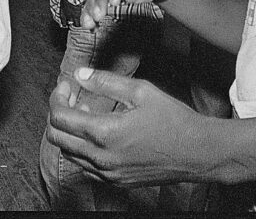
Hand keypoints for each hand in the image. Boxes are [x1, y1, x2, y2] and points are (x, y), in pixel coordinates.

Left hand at [45, 67, 208, 186]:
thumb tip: (80, 74)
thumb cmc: (174, 120)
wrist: (198, 153)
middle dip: (58, 113)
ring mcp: (108, 173)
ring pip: (68, 153)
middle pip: (56, 137)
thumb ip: (105, 82)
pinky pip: (85, 166)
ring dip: (69, 131)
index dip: (57, 97)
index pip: (59, 117)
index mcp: (105, 133)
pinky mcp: (115, 181)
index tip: (67, 86)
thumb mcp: (140, 91)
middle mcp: (102, 158)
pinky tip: (98, 132)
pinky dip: (82, 147)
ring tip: (86, 112)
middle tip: (72, 97)